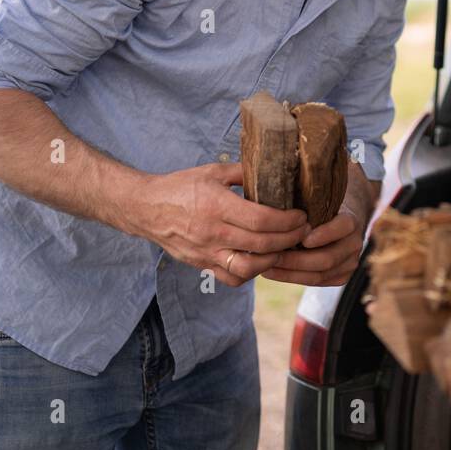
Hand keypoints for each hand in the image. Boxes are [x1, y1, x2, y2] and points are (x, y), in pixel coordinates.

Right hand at [120, 163, 308, 286]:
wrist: (146, 208)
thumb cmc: (180, 186)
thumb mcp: (213, 172)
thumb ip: (244, 173)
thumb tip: (275, 171)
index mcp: (217, 206)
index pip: (262, 219)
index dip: (288, 221)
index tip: (302, 216)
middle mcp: (212, 232)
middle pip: (261, 244)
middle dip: (290, 239)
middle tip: (304, 231)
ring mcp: (206, 252)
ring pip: (249, 267)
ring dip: (273, 259)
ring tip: (286, 247)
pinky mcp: (201, 264)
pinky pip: (232, 278)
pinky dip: (252, 273)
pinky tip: (262, 259)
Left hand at [259, 203, 364, 286]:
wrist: (337, 220)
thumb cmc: (319, 207)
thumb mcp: (315, 202)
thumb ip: (304, 211)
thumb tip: (275, 217)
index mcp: (352, 222)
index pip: (342, 228)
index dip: (324, 235)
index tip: (302, 238)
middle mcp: (355, 244)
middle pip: (327, 259)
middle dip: (296, 260)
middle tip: (271, 256)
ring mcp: (350, 263)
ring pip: (319, 275)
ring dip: (289, 272)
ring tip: (267, 266)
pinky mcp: (341, 277)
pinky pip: (316, 282)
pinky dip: (292, 278)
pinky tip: (274, 272)